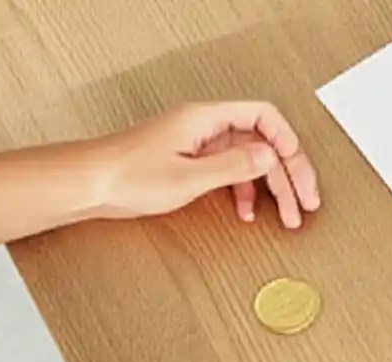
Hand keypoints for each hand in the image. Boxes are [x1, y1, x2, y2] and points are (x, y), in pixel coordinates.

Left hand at [90, 102, 320, 226]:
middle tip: (305, 202)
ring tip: (284, 215)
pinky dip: (243, 192)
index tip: (300, 171)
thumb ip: (233, 167)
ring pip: (249, 160)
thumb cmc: (125, 176)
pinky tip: (245, 212)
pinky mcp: (189, 162)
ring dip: (270, 188)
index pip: (264, 117)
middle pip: (263, 142)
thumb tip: (270, 156)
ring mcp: (198, 144)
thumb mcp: (188, 177)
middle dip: (288, 174)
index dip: (289, 142)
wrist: (87, 185)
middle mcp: (205, 127)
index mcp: (206, 119)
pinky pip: (230, 171)